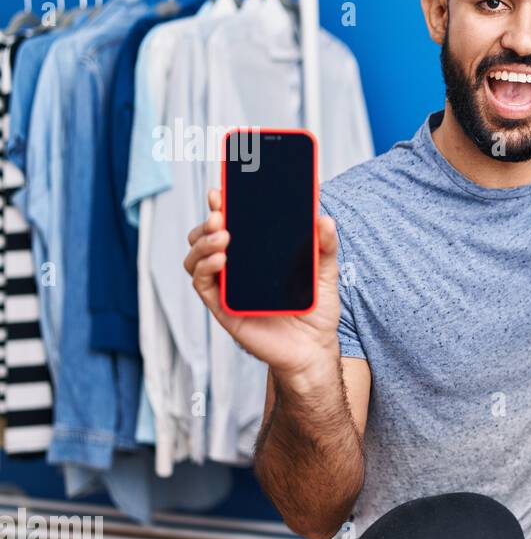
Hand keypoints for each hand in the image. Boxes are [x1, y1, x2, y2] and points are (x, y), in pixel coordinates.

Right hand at [183, 187, 342, 383]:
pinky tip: (221, 259)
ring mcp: (226, 287)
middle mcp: (236, 267)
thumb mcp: (325, 274)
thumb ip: (325, 247)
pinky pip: (202, 284)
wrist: (313, 349)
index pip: (232, 223)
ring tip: (223, 234)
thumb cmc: (315, 310)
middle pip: (207, 236)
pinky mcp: (222, 307)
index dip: (222, 205)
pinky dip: (206, 268)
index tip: (221, 189)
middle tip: (221, 211)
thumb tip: (325, 218)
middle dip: (209, 220)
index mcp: (255, 254)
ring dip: (204, 241)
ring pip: (197, 257)